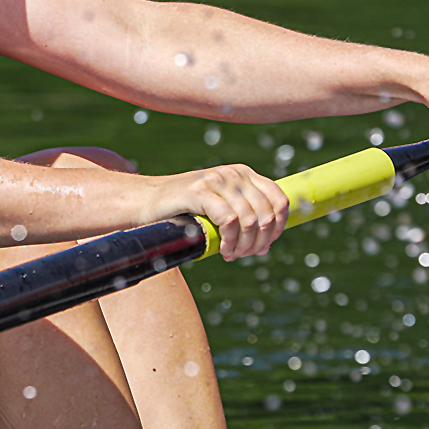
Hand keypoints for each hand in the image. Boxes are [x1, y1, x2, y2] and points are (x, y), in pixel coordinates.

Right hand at [149, 164, 289, 260]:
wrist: (148, 202)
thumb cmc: (185, 210)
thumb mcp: (221, 209)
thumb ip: (244, 220)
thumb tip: (266, 245)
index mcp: (244, 174)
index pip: (280, 200)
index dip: (278, 227)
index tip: (265, 245)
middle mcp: (234, 173)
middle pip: (266, 214)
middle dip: (259, 242)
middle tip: (243, 255)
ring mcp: (217, 179)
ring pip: (249, 220)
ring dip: (243, 245)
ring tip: (231, 255)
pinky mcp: (200, 190)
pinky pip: (229, 220)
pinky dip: (229, 241)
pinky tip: (222, 249)